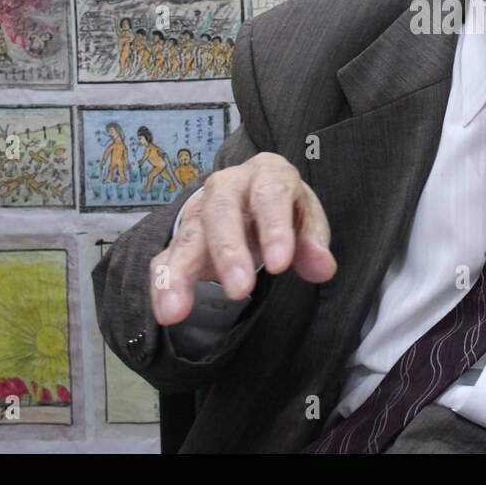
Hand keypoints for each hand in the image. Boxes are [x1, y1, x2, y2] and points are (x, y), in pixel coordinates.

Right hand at [150, 152, 335, 325]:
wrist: (253, 194)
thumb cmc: (283, 206)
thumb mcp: (306, 216)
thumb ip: (314, 241)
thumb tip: (322, 266)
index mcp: (266, 173)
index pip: (270, 195)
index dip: (274, 229)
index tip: (280, 264)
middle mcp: (227, 186)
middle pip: (222, 213)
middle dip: (229, 252)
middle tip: (240, 290)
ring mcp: (200, 211)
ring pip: (189, 237)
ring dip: (181, 274)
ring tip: (177, 310)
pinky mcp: (182, 238)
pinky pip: (166, 258)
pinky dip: (163, 285)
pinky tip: (166, 311)